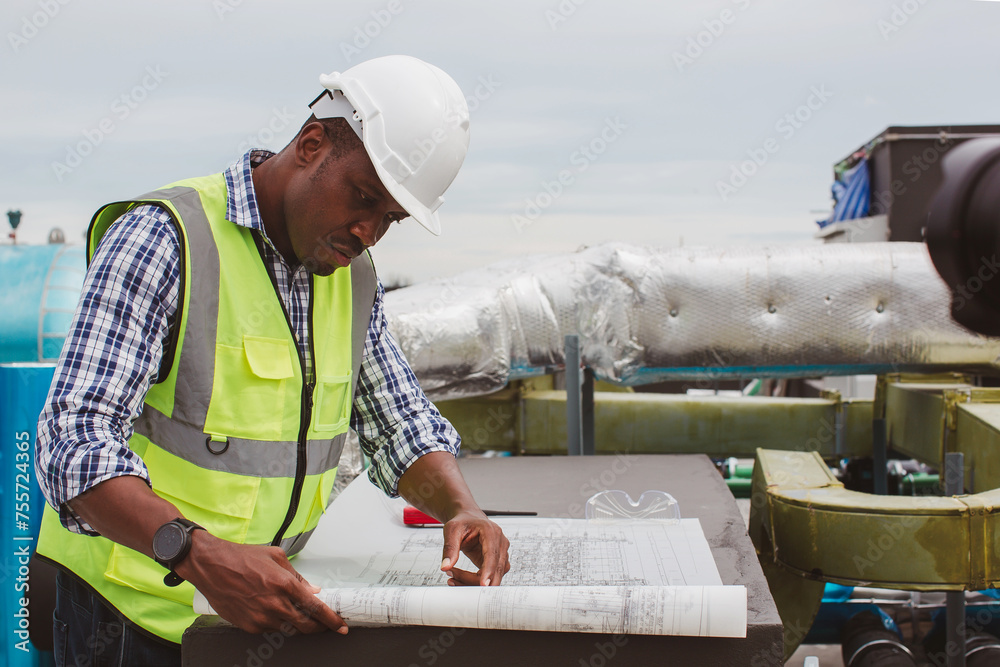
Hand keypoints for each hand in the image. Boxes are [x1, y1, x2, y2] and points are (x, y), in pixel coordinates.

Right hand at [178, 531, 346, 634]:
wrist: (211, 566)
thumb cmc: (241, 558)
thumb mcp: (276, 557)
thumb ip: (297, 576)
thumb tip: (313, 590)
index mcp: (284, 584)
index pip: (316, 608)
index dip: (331, 620)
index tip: (340, 626)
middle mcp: (274, 604)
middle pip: (305, 625)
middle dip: (318, 626)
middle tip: (323, 623)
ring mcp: (261, 618)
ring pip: (288, 628)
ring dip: (295, 622)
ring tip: (291, 609)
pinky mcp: (249, 626)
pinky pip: (270, 628)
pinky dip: (276, 621)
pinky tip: (271, 609)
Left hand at [440, 510, 510, 586]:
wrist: (468, 518)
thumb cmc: (462, 521)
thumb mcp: (452, 530)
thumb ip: (449, 548)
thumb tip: (446, 566)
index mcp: (491, 532)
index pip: (493, 555)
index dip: (488, 571)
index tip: (483, 584)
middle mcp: (500, 543)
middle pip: (497, 569)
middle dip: (476, 581)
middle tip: (454, 581)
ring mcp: (501, 553)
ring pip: (495, 576)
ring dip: (474, 583)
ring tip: (453, 578)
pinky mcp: (497, 562)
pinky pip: (490, 577)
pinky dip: (475, 582)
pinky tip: (460, 578)